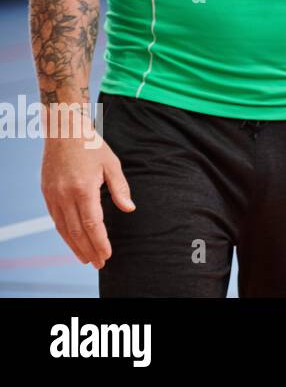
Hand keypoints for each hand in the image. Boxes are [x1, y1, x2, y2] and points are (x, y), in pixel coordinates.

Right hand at [41, 113, 133, 269]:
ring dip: (74, 246)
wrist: (64, 131)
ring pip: (63, 228)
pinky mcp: (47, 193)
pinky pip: (55, 219)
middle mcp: (65, 195)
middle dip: (88, 249)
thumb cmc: (91, 146)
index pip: (91, 224)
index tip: (106, 255)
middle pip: (77, 231)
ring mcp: (53, 195)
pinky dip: (64, 233)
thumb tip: (129, 208)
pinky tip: (72, 240)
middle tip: (99, 264)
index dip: (99, 242)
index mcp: (83, 188)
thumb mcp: (111, 164)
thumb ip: (120, 188)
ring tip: (85, 258)